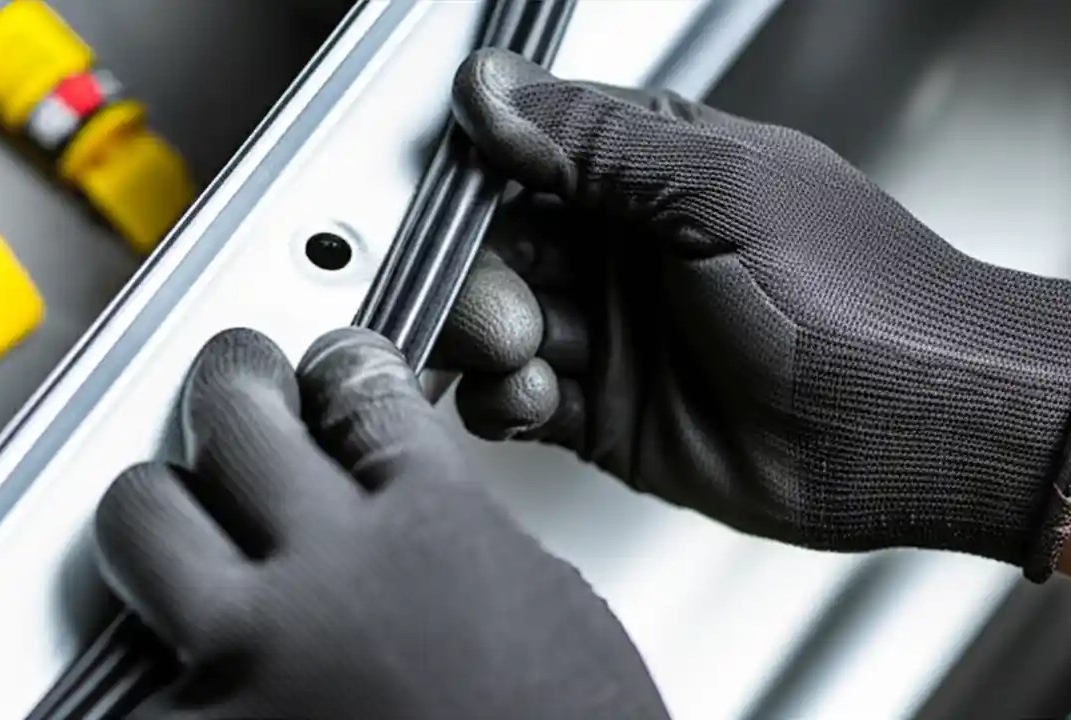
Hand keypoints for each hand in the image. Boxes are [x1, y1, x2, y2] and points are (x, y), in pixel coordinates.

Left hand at [94, 328, 666, 718]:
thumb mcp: (545, 605)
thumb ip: (450, 531)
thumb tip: (385, 500)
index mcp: (435, 530)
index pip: (355, 389)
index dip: (335, 367)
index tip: (322, 370)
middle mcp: (329, 581)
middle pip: (231, 420)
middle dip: (232, 394)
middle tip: (234, 396)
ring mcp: (249, 666)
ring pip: (141, 522)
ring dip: (164, 514)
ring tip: (177, 520)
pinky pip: (130, 670)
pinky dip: (156, 658)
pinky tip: (192, 657)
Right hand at [435, 48, 1070, 579]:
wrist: (913, 429)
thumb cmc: (851, 296)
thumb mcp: (720, 187)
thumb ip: (598, 141)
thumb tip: (491, 90)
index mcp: (650, 175)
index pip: (527, 156)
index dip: (480, 179)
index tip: (459, 207)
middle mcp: (622, 253)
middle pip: (498, 247)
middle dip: (479, 275)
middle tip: (505, 308)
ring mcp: (611, 336)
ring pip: (495, 326)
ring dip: (485, 340)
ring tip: (521, 352)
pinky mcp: (604, 416)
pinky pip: (515, 401)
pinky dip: (502, 400)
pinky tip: (529, 397)